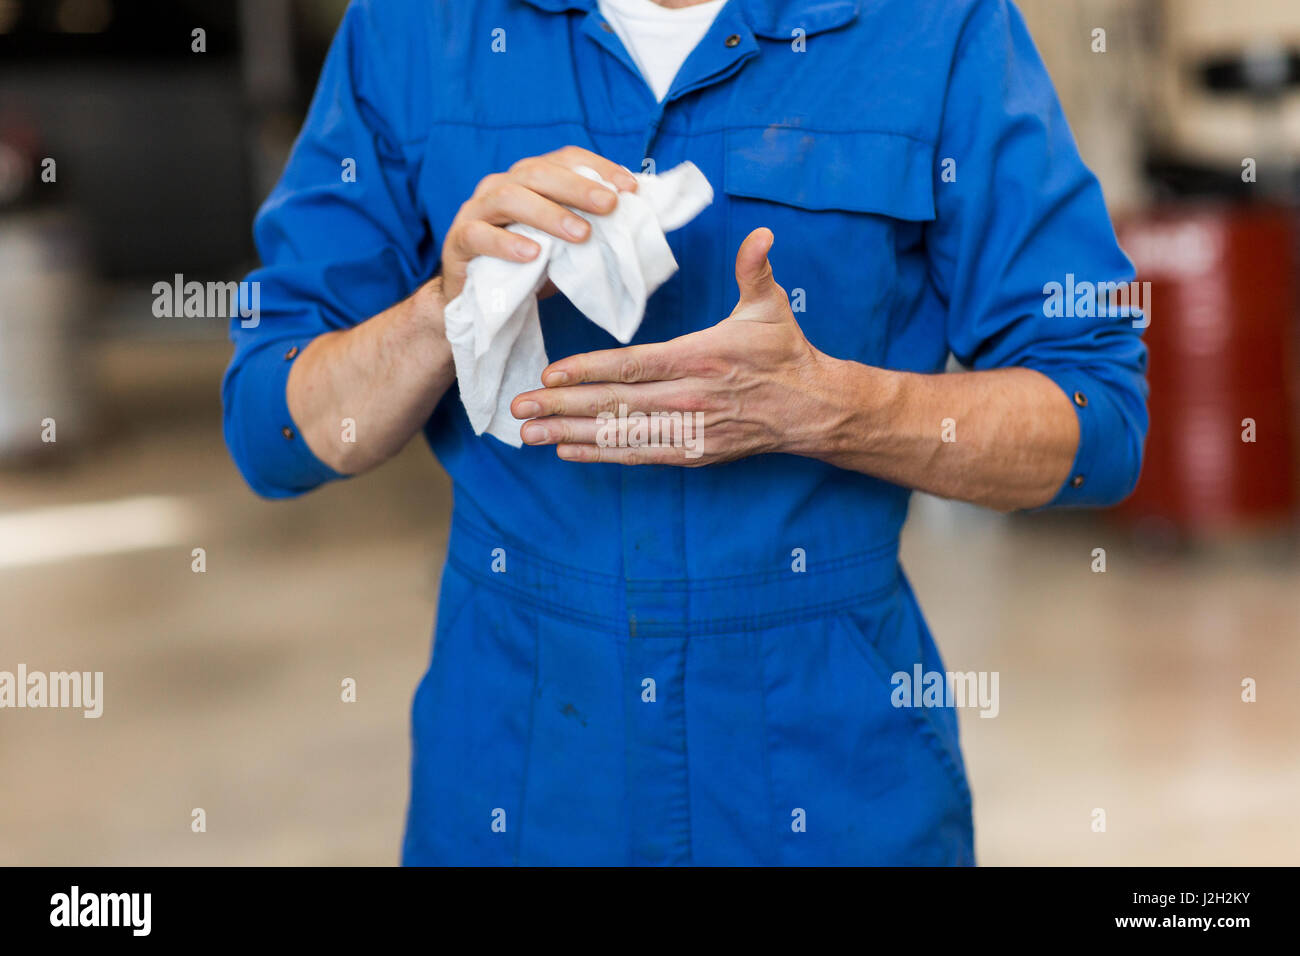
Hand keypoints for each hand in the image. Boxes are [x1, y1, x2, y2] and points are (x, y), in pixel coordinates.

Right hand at [439, 146, 637, 301]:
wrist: (474, 295)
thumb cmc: (525, 265)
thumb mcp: (562, 245)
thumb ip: (587, 230)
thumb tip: (632, 227)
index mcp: (529, 179)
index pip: (565, 158)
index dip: (598, 167)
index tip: (631, 187)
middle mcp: (502, 184)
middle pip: (538, 173)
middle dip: (578, 187)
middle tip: (609, 205)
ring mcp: (477, 209)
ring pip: (510, 197)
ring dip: (549, 214)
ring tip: (580, 234)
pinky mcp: (459, 239)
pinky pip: (480, 235)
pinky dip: (507, 243)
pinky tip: (533, 254)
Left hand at [510, 228, 835, 465]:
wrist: (812, 409)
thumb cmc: (785, 352)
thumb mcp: (771, 306)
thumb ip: (755, 270)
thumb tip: (760, 234)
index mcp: (701, 358)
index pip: (633, 366)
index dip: (589, 371)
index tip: (549, 374)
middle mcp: (690, 398)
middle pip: (616, 405)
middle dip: (562, 407)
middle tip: (519, 408)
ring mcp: (690, 430)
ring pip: (621, 434)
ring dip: (571, 434)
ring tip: (529, 435)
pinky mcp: (693, 453)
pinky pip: (639, 456)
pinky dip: (601, 455)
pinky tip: (567, 451)